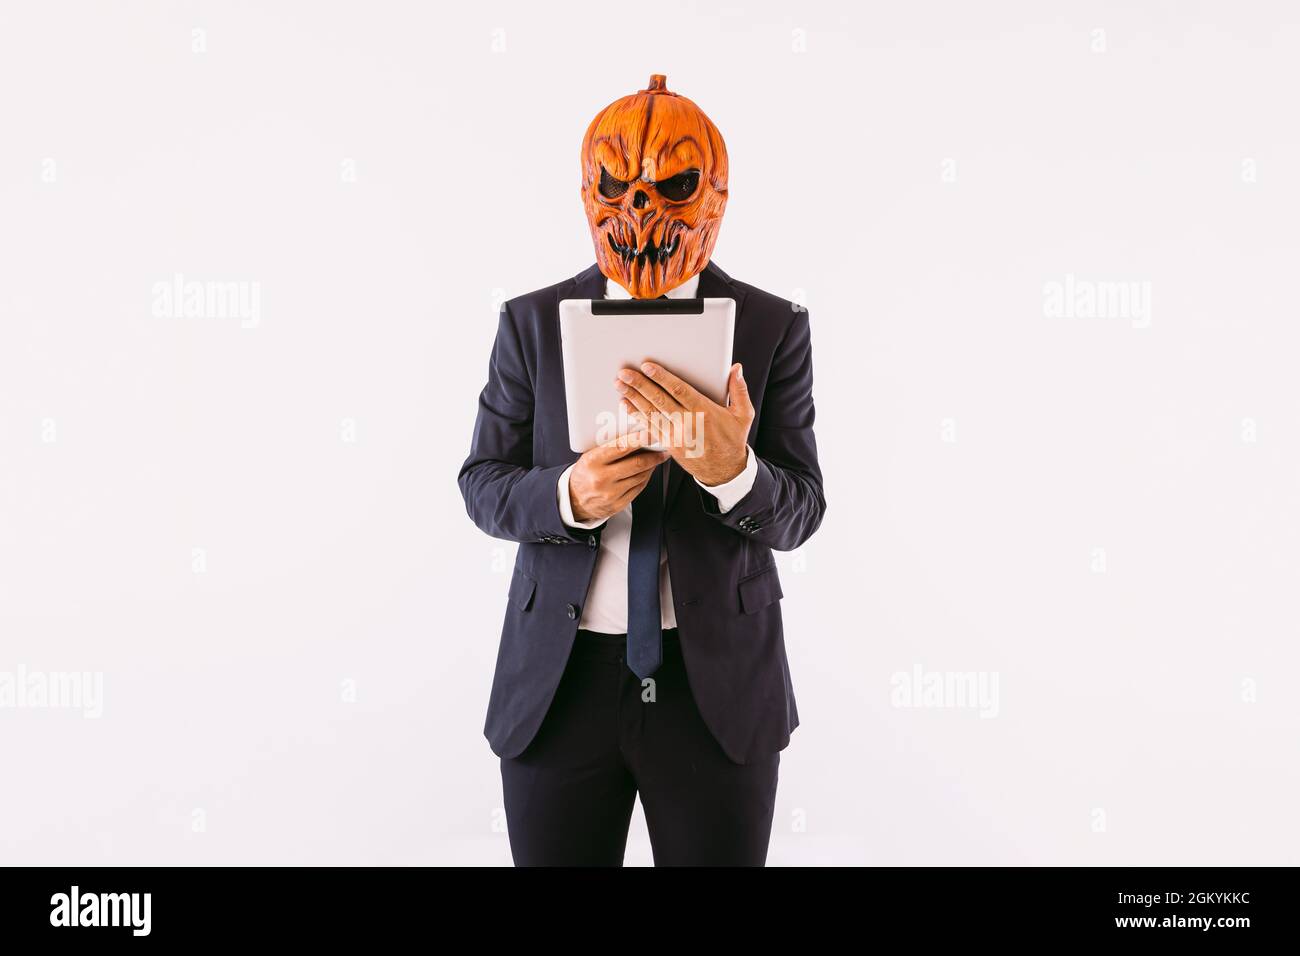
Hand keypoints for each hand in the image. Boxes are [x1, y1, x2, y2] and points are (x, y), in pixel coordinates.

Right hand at [568, 431, 669, 523]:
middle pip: (636, 464)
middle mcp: (601, 478)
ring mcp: (611, 493)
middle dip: (654, 455)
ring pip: (640, 476)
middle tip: (663, 448)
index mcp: (593, 461)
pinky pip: (639, 488)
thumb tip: (636, 436)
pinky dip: (646, 478)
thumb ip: (610, 448)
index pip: (621, 447)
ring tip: (656, 458)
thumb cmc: (585, 473)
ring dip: (652, 466)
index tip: (651, 433)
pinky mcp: (618, 504)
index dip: (639, 439)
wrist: (575, 500)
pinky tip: (648, 471)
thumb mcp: (591, 456)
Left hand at [615, 361, 753, 486]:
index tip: (647, 367)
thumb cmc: (732, 440)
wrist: (725, 471)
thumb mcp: (743, 415)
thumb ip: (739, 390)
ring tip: (620, 385)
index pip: (678, 391)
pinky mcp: (669, 445)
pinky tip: (626, 405)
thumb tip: (736, 369)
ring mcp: (676, 435)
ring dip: (633, 398)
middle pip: (659, 400)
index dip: (661, 378)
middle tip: (624, 373)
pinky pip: (649, 427)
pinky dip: (636, 415)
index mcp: (704, 412)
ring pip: (651, 413)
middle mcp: (688, 423)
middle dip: (640, 385)